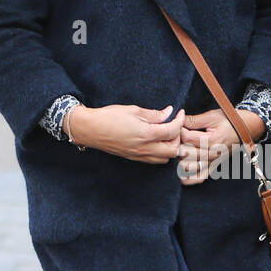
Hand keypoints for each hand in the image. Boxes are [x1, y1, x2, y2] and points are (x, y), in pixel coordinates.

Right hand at [68, 104, 184, 162]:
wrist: (90, 129)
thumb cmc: (109, 117)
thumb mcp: (133, 110)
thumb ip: (153, 114)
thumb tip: (168, 112)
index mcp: (145, 134)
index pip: (172, 131)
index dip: (179, 121)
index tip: (180, 113)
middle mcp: (144, 148)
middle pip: (173, 150)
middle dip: (178, 137)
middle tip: (174, 125)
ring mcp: (139, 155)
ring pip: (165, 159)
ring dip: (170, 147)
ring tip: (166, 134)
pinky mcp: (133, 158)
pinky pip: (154, 160)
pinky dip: (161, 153)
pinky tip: (156, 141)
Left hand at [178, 107, 264, 185]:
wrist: (244, 130)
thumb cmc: (228, 122)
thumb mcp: (212, 116)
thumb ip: (194, 120)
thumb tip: (179, 119)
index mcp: (212, 140)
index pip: (187, 137)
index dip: (180, 130)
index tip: (181, 126)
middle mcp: (212, 154)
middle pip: (185, 152)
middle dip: (178, 143)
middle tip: (180, 137)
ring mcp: (212, 162)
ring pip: (188, 166)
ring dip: (180, 159)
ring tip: (181, 150)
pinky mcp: (213, 168)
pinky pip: (199, 178)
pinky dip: (188, 179)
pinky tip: (181, 173)